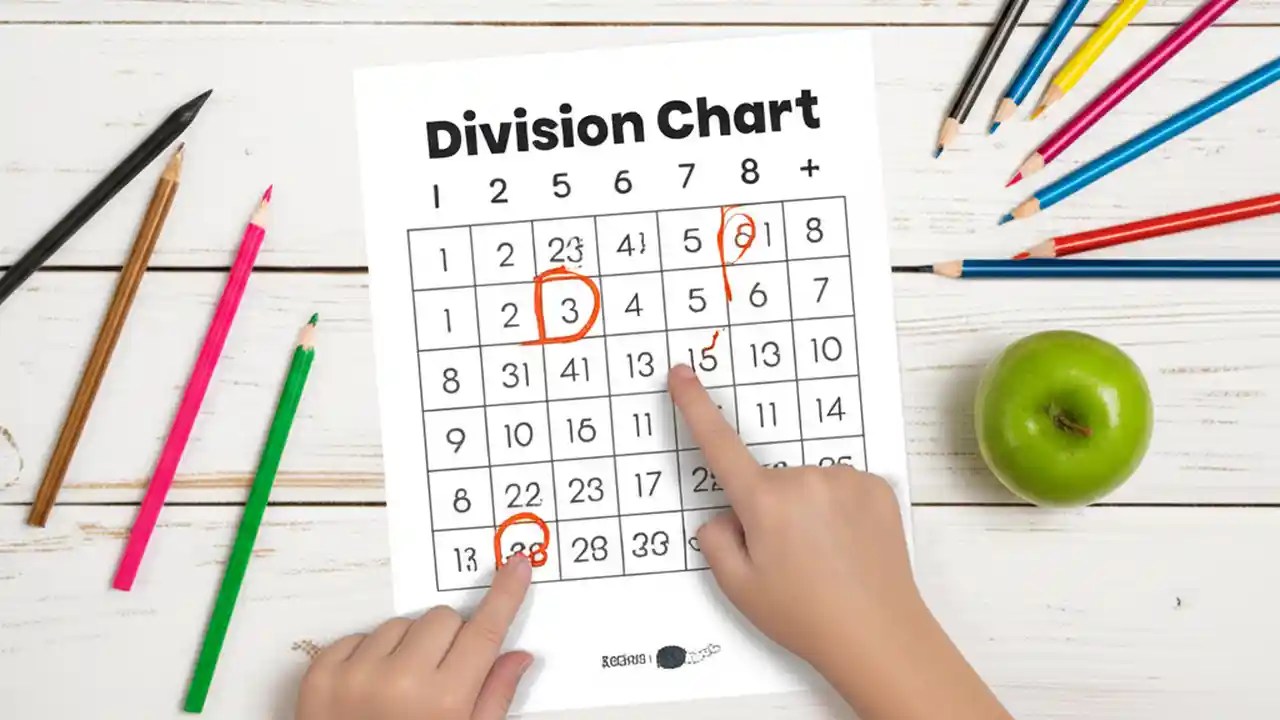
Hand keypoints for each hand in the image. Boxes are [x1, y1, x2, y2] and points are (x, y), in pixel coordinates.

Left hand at [296, 554, 533, 719]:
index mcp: (445, 701)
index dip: (505, 594)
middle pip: (443, 619)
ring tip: (398, 691)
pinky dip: (367, 656)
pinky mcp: (320, 672)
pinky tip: (369, 691)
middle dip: (449, 639)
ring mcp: (356, 674)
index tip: (516, 564)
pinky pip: (357, 636)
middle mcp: (401, 681)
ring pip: (400, 624)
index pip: (485, 630)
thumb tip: (518, 656)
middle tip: (441, 677)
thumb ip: (494, 698)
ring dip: (406, 647)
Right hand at [668, 365, 1010, 719]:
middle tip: (789, 561)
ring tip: (824, 559)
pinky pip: (840, 488)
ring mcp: (845, 479)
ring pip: (807, 486)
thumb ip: (715, 539)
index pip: (719, 444)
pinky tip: (846, 547)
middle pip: (769, 483)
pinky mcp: (876, 486)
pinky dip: (838, 511)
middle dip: (770, 513)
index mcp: (765, 503)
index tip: (682, 373)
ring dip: (808, 512)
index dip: (695, 405)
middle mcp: (805, 480)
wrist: (878, 635)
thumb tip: (726, 516)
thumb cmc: (810, 616)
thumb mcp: (738, 587)